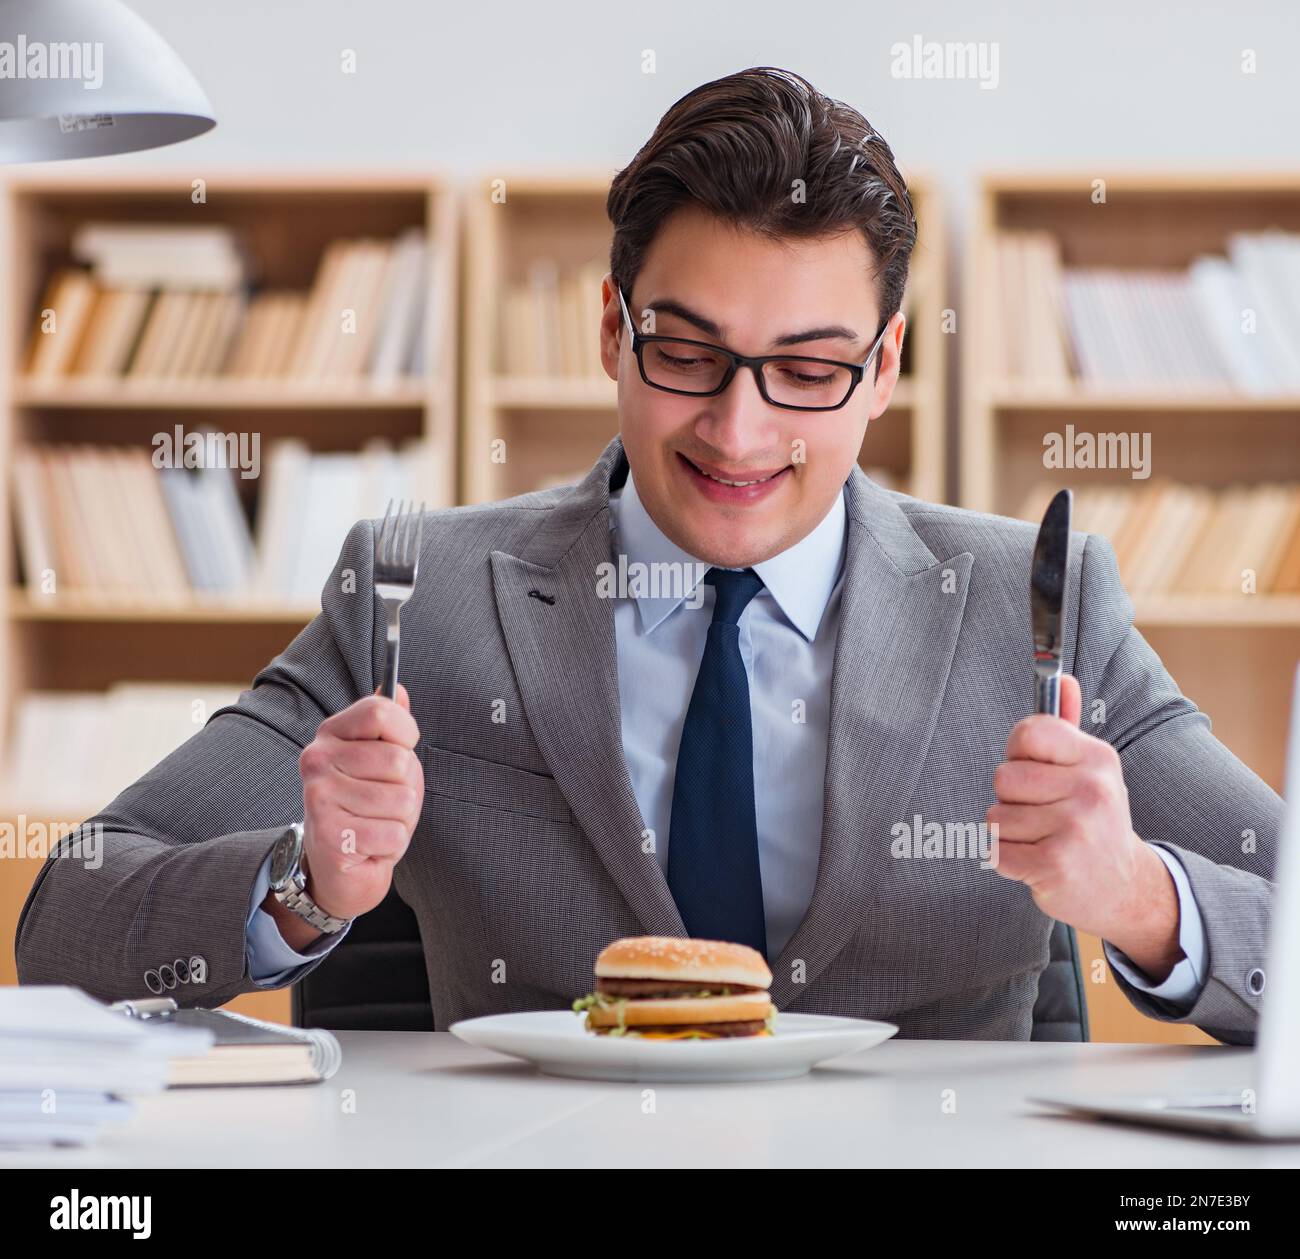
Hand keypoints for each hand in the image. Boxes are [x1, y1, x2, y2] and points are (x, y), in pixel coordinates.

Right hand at [296, 682, 423, 921]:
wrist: (339, 868)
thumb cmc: (367, 806)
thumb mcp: (382, 760)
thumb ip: (390, 725)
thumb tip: (398, 689)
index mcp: (330, 734)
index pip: (381, 712)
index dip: (406, 733)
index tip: (402, 750)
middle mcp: (317, 760)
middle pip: (399, 760)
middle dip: (406, 787)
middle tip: (384, 802)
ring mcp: (319, 797)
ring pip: (402, 800)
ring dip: (401, 819)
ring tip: (377, 823)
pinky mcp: (329, 836)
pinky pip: (394, 833)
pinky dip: (393, 844)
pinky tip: (370, 844)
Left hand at [985, 674, 1182, 980]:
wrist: (1122, 888)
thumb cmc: (1093, 821)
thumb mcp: (1089, 770)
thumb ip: (1066, 727)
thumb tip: (1062, 678)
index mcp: (1096, 758)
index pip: (1029, 732)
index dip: (1017, 752)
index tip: (1033, 770)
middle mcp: (1091, 789)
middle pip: (1003, 777)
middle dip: (1011, 799)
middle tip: (1043, 815)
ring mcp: (1075, 828)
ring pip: (995, 816)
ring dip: (1009, 832)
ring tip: (1043, 839)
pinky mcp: (1055, 865)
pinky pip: (995, 850)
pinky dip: (1006, 860)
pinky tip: (1036, 861)